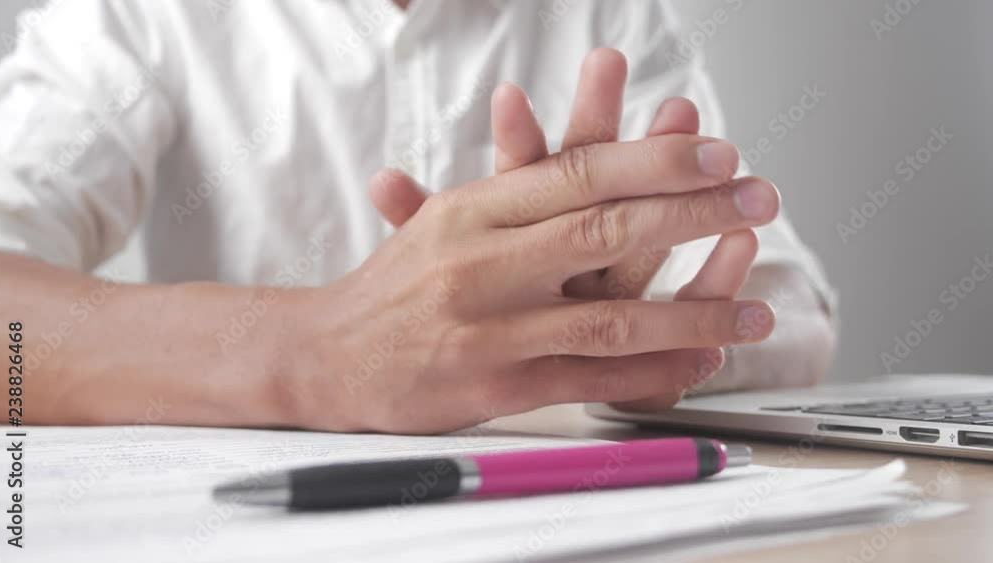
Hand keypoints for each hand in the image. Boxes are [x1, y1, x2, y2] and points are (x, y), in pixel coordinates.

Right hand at [278, 105, 778, 433]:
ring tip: (758, 309)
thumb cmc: (394, 284)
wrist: (324, 354)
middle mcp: (482, 262)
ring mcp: (490, 327)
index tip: (717, 154)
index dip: (654, 160)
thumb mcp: (444, 218)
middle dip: (694, 212)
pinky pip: (589, 377)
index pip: (577, 171)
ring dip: (695, 308)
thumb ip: (513, 188)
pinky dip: (652, 371)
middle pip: (606, 229)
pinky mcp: (495, 385)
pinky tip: (699, 359)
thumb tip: (582, 149)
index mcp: (474, 209)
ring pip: (610, 313)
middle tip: (759, 198)